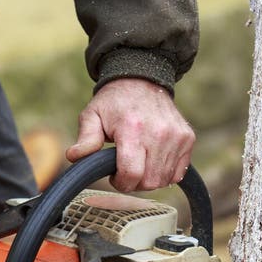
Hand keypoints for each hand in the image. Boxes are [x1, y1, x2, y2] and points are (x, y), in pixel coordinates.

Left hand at [66, 78, 195, 192]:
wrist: (143, 79)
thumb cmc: (115, 102)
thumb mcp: (93, 115)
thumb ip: (86, 139)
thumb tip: (74, 157)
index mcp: (133, 129)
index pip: (132, 174)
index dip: (121, 183)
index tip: (115, 176)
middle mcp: (159, 133)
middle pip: (149, 181)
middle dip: (135, 183)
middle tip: (126, 169)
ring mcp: (176, 136)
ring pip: (164, 180)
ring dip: (150, 179)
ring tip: (140, 163)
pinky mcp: (187, 138)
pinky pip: (178, 173)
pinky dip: (166, 173)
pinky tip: (154, 161)